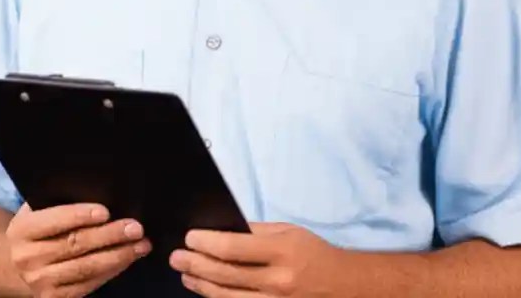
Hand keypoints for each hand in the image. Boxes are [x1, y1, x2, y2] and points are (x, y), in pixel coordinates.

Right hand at [6, 202, 151, 297]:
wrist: (15, 264)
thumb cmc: (37, 229)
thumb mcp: (37, 210)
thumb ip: (58, 201)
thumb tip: (98, 189)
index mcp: (22, 230)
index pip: (53, 221)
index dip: (79, 215)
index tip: (105, 211)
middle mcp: (28, 258)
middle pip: (74, 245)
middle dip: (109, 235)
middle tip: (135, 227)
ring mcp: (40, 281)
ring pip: (85, 268)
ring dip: (118, 256)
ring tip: (141, 244)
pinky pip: (88, 285)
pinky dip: (111, 271)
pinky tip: (127, 259)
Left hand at [170, 222, 339, 296]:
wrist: (343, 286)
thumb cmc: (313, 253)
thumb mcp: (288, 232)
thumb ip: (255, 232)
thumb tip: (220, 230)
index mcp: (282, 252)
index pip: (233, 248)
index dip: (206, 243)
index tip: (190, 237)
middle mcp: (278, 281)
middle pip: (225, 275)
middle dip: (195, 265)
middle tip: (177, 257)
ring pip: (228, 297)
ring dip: (202, 286)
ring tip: (185, 276)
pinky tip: (207, 292)